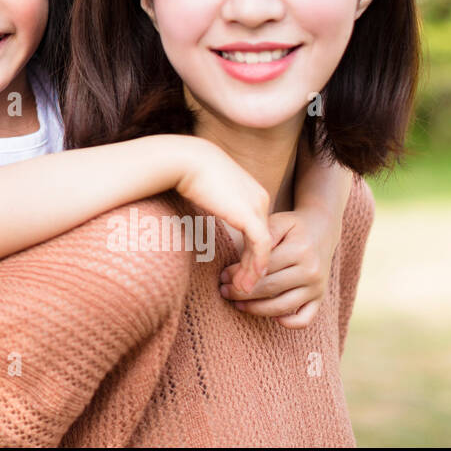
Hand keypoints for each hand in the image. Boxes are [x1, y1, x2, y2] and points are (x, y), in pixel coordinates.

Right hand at [175, 139, 271, 294]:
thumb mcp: (208, 188)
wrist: (186, 160)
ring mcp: (257, 208)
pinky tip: (249, 280)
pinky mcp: (250, 216)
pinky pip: (260, 247)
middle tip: (244, 286)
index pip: (257, 228)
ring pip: (264, 247)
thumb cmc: (189, 170)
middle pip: (263, 239)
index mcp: (252, 193)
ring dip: (254, 271)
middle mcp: (260, 200)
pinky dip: (256, 265)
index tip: (237, 269)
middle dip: (254, 265)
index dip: (249, 251)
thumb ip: (216, 203)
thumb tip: (204, 213)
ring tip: (244, 289)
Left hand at [219, 209, 331, 326]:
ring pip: (282, 306)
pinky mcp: (320, 298)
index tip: (222, 276)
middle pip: (270, 288)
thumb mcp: (279, 222)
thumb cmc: (293, 226)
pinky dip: (288, 322)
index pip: (263, 268)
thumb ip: (262, 237)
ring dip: (256, 309)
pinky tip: (271, 317)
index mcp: (300, 250)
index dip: (239, 274)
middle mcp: (311, 271)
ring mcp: (317, 287)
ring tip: (237, 304)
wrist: (322, 230)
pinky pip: (305, 319)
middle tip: (224, 291)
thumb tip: (244, 261)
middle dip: (242, 293)